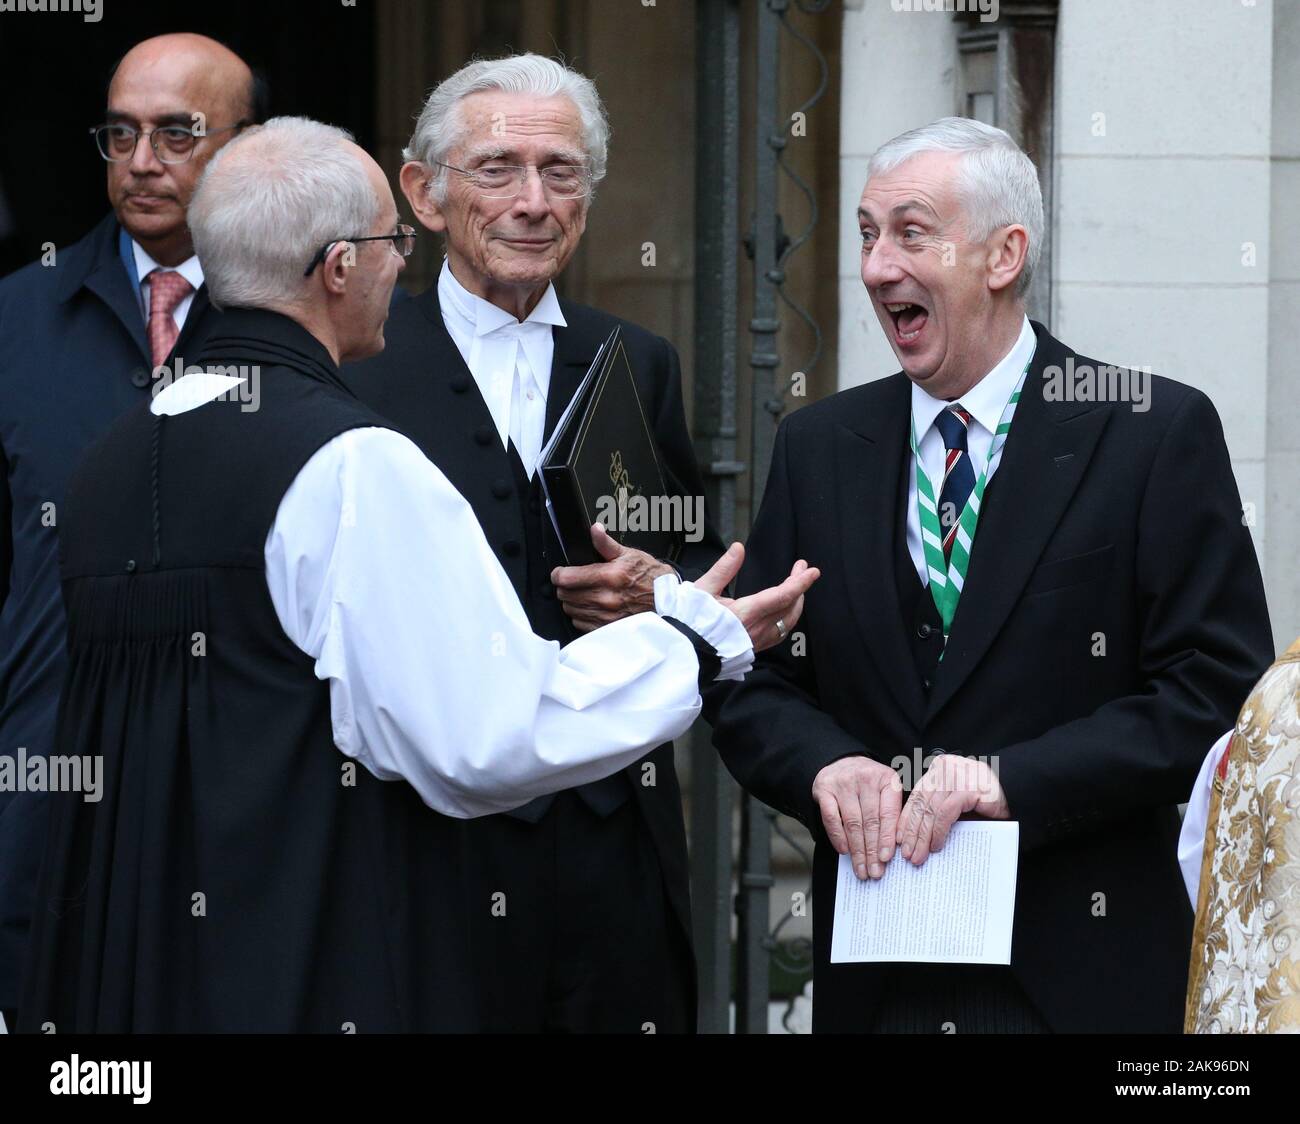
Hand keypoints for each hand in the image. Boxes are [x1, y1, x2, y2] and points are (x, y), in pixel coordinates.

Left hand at [551, 523, 674, 631]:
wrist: (667, 601)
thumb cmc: (650, 577)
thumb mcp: (629, 554)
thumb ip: (605, 544)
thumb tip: (594, 529)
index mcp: (609, 577)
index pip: (567, 578)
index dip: (559, 573)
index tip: (560, 572)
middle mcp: (606, 598)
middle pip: (565, 595)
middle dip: (565, 587)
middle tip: (573, 582)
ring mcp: (606, 616)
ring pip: (571, 609)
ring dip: (572, 601)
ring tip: (583, 594)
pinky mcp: (607, 628)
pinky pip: (580, 623)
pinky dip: (581, 615)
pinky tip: (590, 607)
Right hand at [695, 545, 819, 651]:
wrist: (683, 650)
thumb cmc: (690, 620)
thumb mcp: (704, 589)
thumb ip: (724, 568)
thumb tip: (739, 549)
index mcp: (746, 612)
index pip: (783, 595)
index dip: (801, 582)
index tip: (812, 571)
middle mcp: (756, 629)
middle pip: (790, 608)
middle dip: (800, 588)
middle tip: (801, 571)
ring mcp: (757, 641)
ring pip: (787, 623)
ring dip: (796, 605)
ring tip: (796, 589)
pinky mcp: (753, 649)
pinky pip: (778, 634)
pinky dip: (786, 620)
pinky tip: (783, 613)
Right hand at [812, 756, 903, 880]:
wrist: (841, 762)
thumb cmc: (868, 784)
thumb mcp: (885, 790)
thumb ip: (892, 814)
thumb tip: (896, 850)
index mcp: (886, 779)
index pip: (888, 813)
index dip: (887, 838)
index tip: (887, 858)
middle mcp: (865, 778)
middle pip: (870, 821)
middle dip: (872, 851)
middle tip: (875, 872)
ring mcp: (843, 782)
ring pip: (852, 822)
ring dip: (857, 850)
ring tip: (861, 869)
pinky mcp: (824, 788)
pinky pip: (830, 818)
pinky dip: (837, 837)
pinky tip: (844, 851)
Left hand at [896, 754, 1008, 866]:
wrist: (1018, 790)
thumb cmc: (986, 799)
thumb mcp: (956, 800)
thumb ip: (938, 809)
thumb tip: (916, 835)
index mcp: (938, 769)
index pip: (916, 796)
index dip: (905, 819)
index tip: (898, 838)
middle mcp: (944, 768)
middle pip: (921, 804)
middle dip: (912, 832)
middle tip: (907, 853)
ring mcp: (955, 776)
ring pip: (930, 810)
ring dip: (922, 836)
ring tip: (918, 855)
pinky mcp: (966, 788)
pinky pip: (945, 814)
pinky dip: (939, 832)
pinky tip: (936, 846)